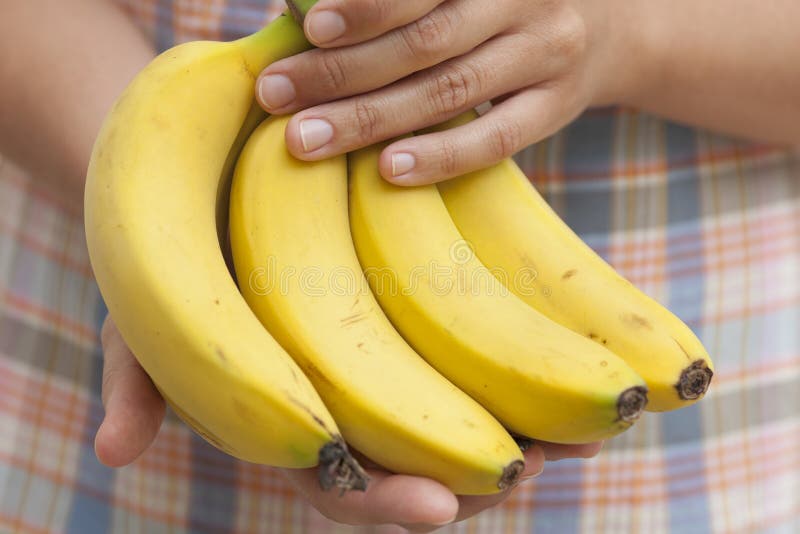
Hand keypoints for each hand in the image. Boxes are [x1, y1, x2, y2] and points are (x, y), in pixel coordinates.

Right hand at [96, 315, 601, 530]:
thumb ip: (138, 379)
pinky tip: (574, 359)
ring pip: (466, 418)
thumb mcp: (151, 317)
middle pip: (421, 467)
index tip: (435, 509)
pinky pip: (484, 351)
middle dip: (475, 479)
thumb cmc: (181, 265)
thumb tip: (114, 450)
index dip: (385, 504)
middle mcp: (353, 401)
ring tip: (579, 429)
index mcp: (296, 421)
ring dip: (525, 429)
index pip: (341, 488)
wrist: (218, 190)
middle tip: (530, 469)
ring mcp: (395, 358)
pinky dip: (528, 365)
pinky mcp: (427, 309)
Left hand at [257, 0, 632, 184]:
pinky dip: (441, 156)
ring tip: (306, 139)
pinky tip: (389, 170)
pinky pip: (496, 139)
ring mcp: (545, 56)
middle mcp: (524, 0)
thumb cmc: (504, 0)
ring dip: (371, 119)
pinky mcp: (554, 108)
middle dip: (342, 70)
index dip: (367, 5)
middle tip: (276, 93)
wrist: (609, 25)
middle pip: (425, 40)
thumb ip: (412, 1)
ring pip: (451, 90)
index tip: (308, 27)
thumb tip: (309, 13)